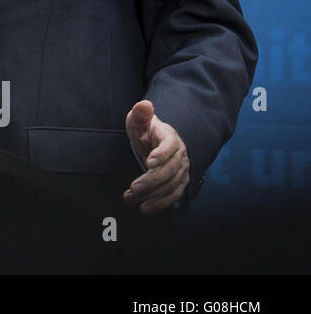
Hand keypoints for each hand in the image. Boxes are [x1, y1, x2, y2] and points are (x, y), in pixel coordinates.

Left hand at [124, 99, 189, 213]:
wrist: (155, 140)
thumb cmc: (145, 129)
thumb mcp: (139, 119)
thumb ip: (141, 114)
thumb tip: (144, 104)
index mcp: (170, 138)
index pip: (170, 146)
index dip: (161, 154)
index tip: (149, 161)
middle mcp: (180, 155)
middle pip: (169, 170)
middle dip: (151, 181)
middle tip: (133, 188)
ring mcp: (181, 170)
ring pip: (171, 186)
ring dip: (152, 195)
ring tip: (131, 199)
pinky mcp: (179, 182)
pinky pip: (173, 196)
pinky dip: (160, 204)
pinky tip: (144, 208)